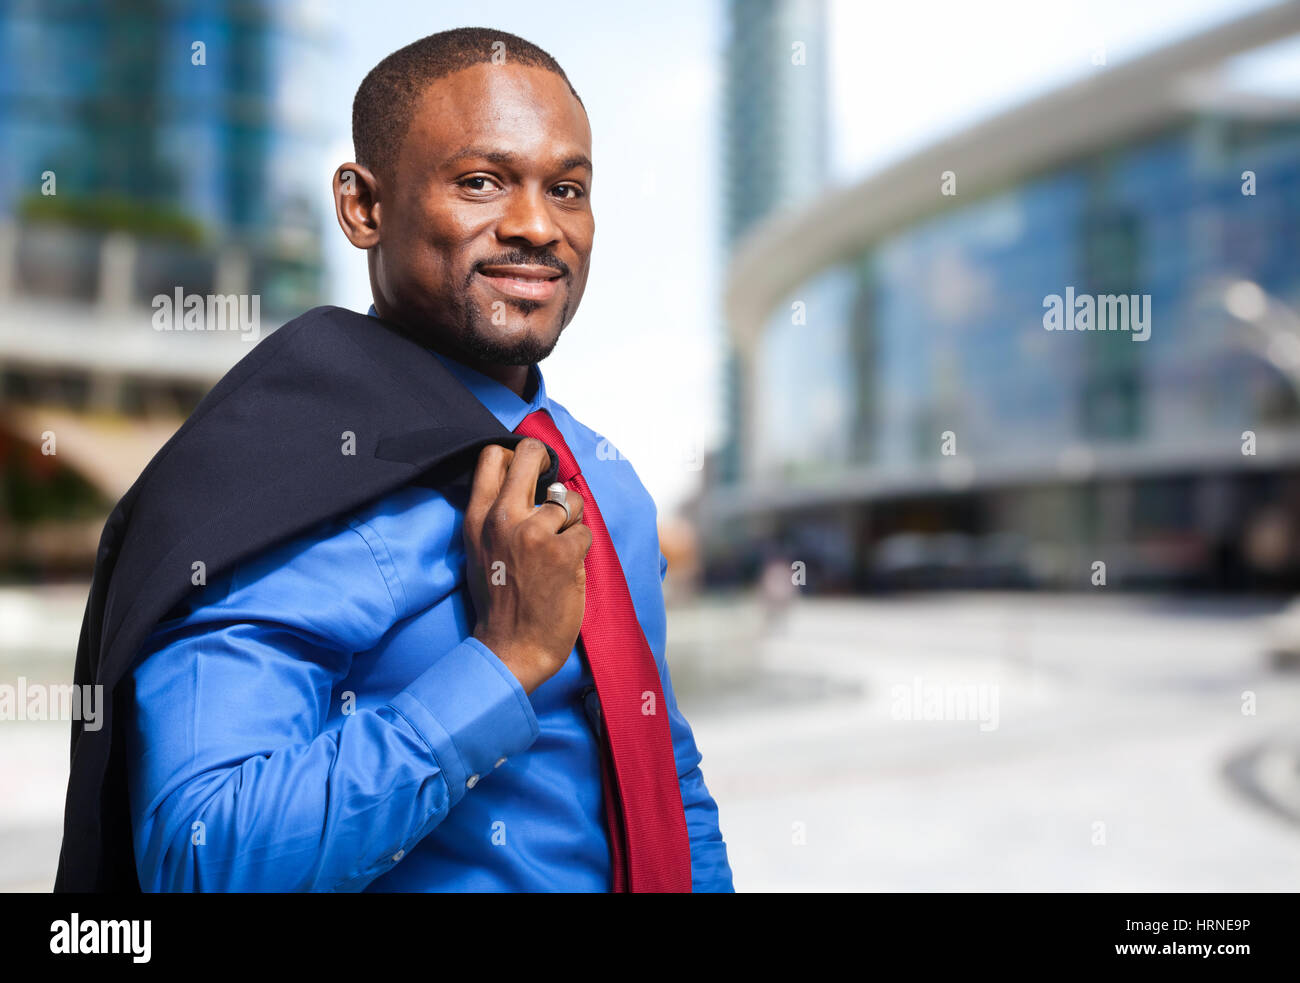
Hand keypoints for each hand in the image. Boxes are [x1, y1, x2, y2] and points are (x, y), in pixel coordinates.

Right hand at [463, 438, 590, 693]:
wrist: (512, 647)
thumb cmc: (500, 600)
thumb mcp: (480, 549)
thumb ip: (495, 514)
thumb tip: (525, 481)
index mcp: (477, 517)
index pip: (493, 455)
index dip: (518, 455)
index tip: (530, 473)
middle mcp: (503, 518)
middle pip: (532, 455)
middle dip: (549, 462)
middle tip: (554, 488)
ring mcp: (534, 533)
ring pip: (569, 499)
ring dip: (572, 520)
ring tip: (560, 546)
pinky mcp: (562, 552)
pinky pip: (585, 531)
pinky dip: (581, 548)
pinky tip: (567, 568)